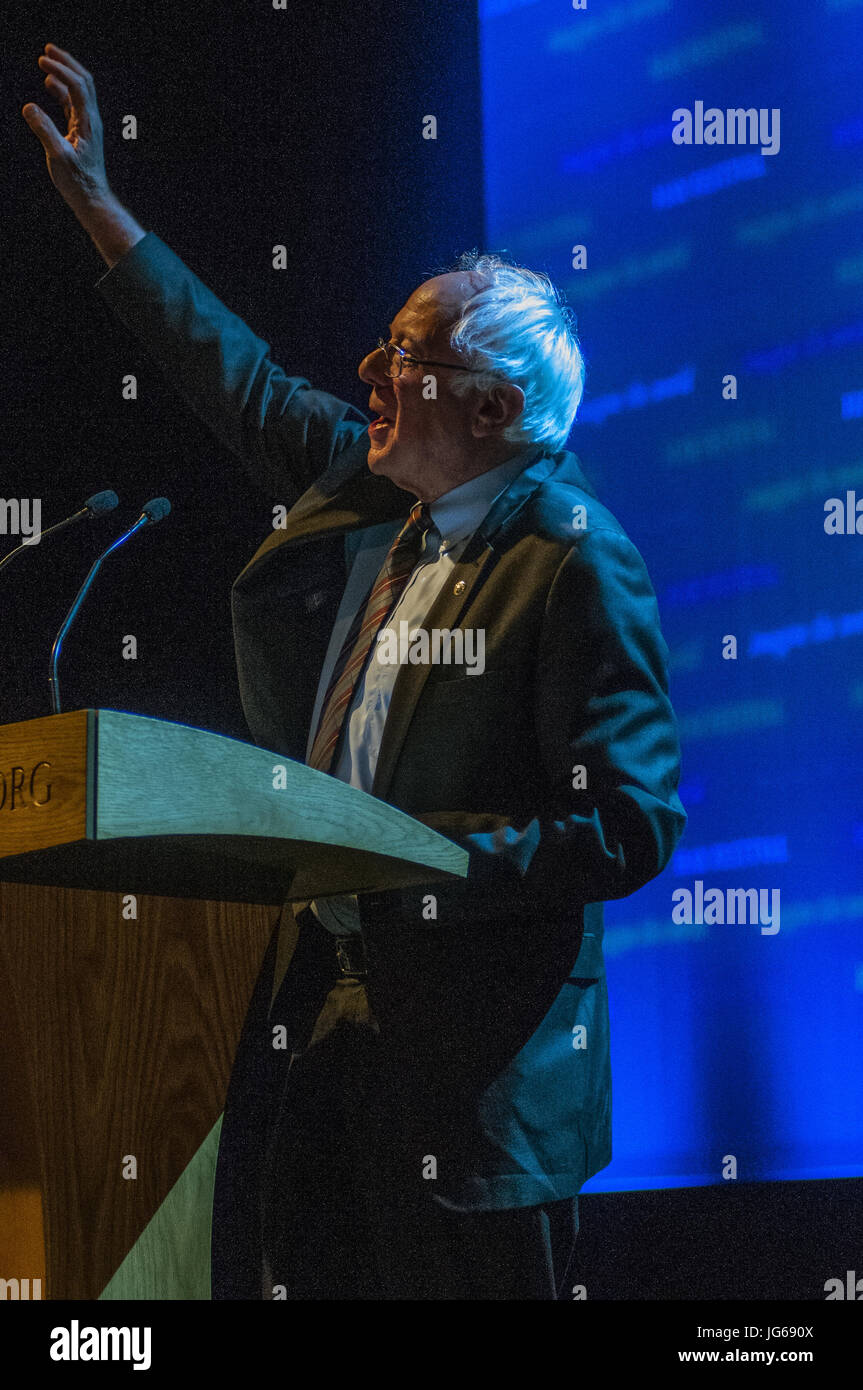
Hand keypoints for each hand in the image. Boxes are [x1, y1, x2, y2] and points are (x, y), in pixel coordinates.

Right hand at [22, 44, 109, 212]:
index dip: (60, 69)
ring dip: (63, 74)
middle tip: (47, 49)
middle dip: (66, 63)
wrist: (92, 199)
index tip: (42, 59)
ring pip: (78, 91)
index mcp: (88, 123)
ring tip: (46, 61)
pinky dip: (61, 91)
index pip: (77, 86)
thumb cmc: (77, 182)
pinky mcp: (81, 132)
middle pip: (83, 82)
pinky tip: (48, 85)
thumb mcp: (57, 156)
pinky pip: (72, 104)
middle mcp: (91, 120)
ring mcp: (87, 125)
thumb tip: (29, 107)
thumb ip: (44, 130)